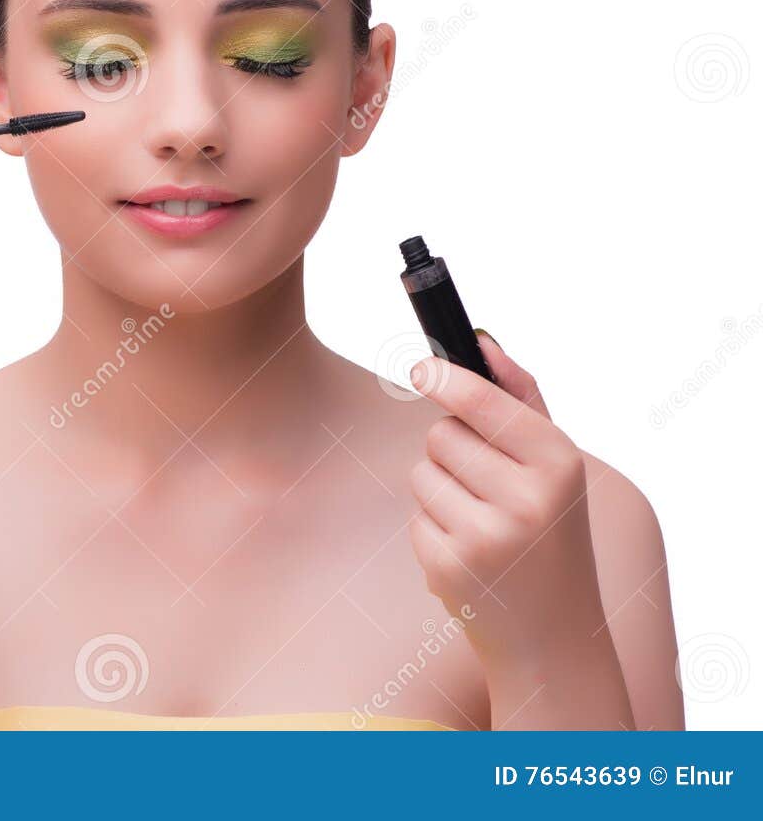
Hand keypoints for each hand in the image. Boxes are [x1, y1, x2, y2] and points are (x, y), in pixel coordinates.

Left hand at [405, 333, 607, 666]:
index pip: (483, 402)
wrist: (553, 633)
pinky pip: (414, 517)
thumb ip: (520, 398)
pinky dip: (434, 530)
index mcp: (559, 463)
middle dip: (452, 451)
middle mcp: (526, 499)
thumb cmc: (551, 533)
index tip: (421, 368)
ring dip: (440, 490)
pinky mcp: (448, 567)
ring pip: (421, 473)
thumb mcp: (555, 466)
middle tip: (487, 484)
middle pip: (440, 435)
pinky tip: (470, 554)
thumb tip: (480, 341)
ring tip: (483, 523)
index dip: (445, 378)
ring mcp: (485, 537)